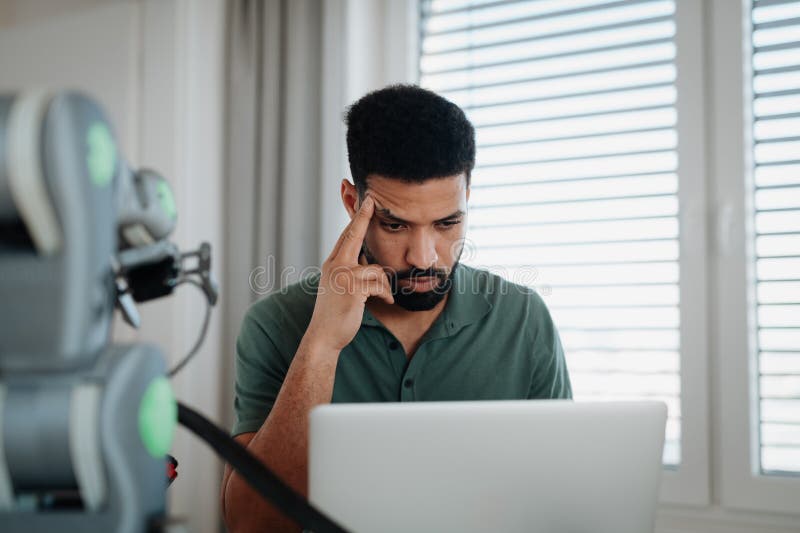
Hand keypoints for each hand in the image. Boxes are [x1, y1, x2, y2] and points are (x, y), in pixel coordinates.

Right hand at [305, 196, 392, 351]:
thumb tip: (368, 262)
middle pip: (353, 235)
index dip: (356, 217)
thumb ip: (350, 271)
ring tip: (384, 296)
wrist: (324, 335)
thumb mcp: (340, 287)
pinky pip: (379, 284)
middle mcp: (335, 265)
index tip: (365, 200)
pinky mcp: (353, 288)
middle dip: (363, 216)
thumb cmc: (336, 313)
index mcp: (332, 263)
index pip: (346, 235)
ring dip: (384, 284)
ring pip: (376, 268)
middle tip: (373, 200)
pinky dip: (386, 294)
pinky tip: (386, 302)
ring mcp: (343, 275)